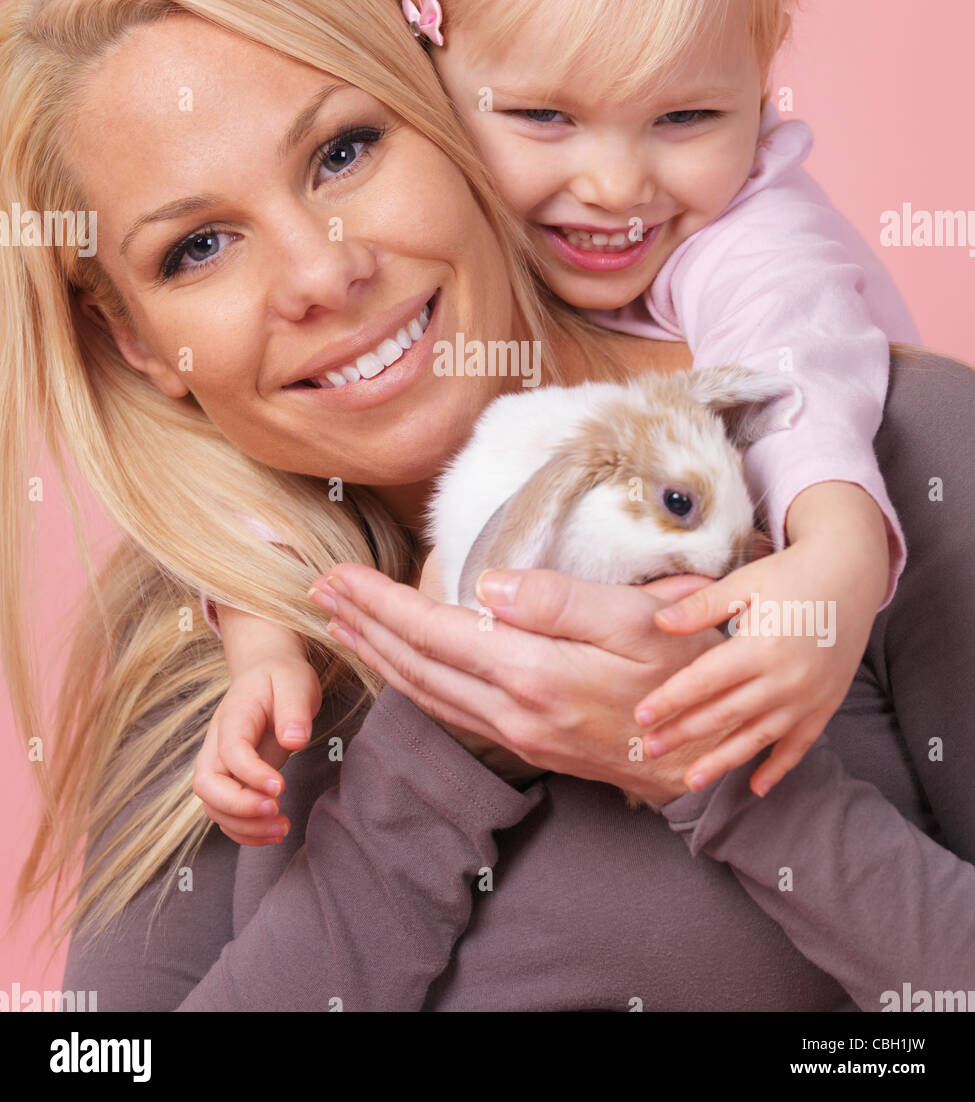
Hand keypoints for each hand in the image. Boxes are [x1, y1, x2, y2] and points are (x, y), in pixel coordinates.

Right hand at [193, 656, 321, 845]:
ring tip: (282, 829)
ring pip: (214, 806)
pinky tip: (273, 833)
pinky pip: (225, 814)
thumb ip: (294, 709)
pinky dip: (245, 831)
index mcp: (232, 717)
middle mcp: (217, 744)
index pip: (230, 751)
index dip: (251, 774)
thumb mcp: (295, 681)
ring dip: (244, 825)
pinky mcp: (231, 781)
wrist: (266, 673)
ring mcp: (220, 765)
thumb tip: (295, 741)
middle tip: (276, 811)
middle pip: (207, 785)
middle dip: (238, 807)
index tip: (281, 786)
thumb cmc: (281, 677)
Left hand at [308, 558, 731, 805]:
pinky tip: (403, 666)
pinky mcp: (529, 744)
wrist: (711, 755)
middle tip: (319, 591)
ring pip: (426, 693)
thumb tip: (485, 585)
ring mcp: (519, 734)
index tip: (337, 576)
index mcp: (533, 674)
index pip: (433, 631)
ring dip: (380, 655)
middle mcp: (513, 711)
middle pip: (415, 666)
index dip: (379, 602)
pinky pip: (450, 709)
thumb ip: (557, 600)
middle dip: (363, 625)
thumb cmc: (684, 671)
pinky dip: (413, 681)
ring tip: (344, 623)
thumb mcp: (636, 620)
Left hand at [635, 530, 885, 796]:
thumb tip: (660, 624)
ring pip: (756, 738)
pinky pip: (799, 745)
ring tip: (689, 781)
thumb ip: (701, 606)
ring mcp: (808, 697)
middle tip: (648, 751)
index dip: (670, 700)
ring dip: (721, 761)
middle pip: (724, 714)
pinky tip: (755, 788)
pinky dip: (778, 768)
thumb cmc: (790, 575)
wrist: (850, 576)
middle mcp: (785, 679)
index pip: (704, 681)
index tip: (641, 716)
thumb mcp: (744, 582)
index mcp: (760, 646)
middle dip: (683, 734)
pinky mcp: (825, 706)